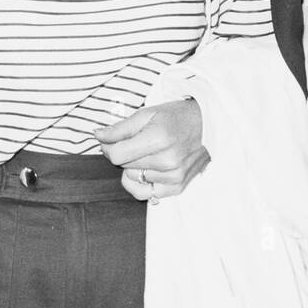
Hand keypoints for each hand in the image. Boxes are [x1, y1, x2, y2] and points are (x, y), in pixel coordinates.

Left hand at [94, 99, 208, 201]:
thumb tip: (97, 136)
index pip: (117, 154)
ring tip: (148, 153)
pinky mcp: (178, 187)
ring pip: (133, 178)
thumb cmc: (178, 116)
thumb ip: (120, 128)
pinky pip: (145, 194)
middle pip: (124, 166)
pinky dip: (141, 182)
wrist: (210, 125)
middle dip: (123, 154)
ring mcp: (174, 176)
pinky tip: (148, 170)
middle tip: (136, 142)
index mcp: (159, 138)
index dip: (108, 147)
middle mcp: (168, 160)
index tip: (110, 140)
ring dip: (134, 167)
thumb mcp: (148, 113)